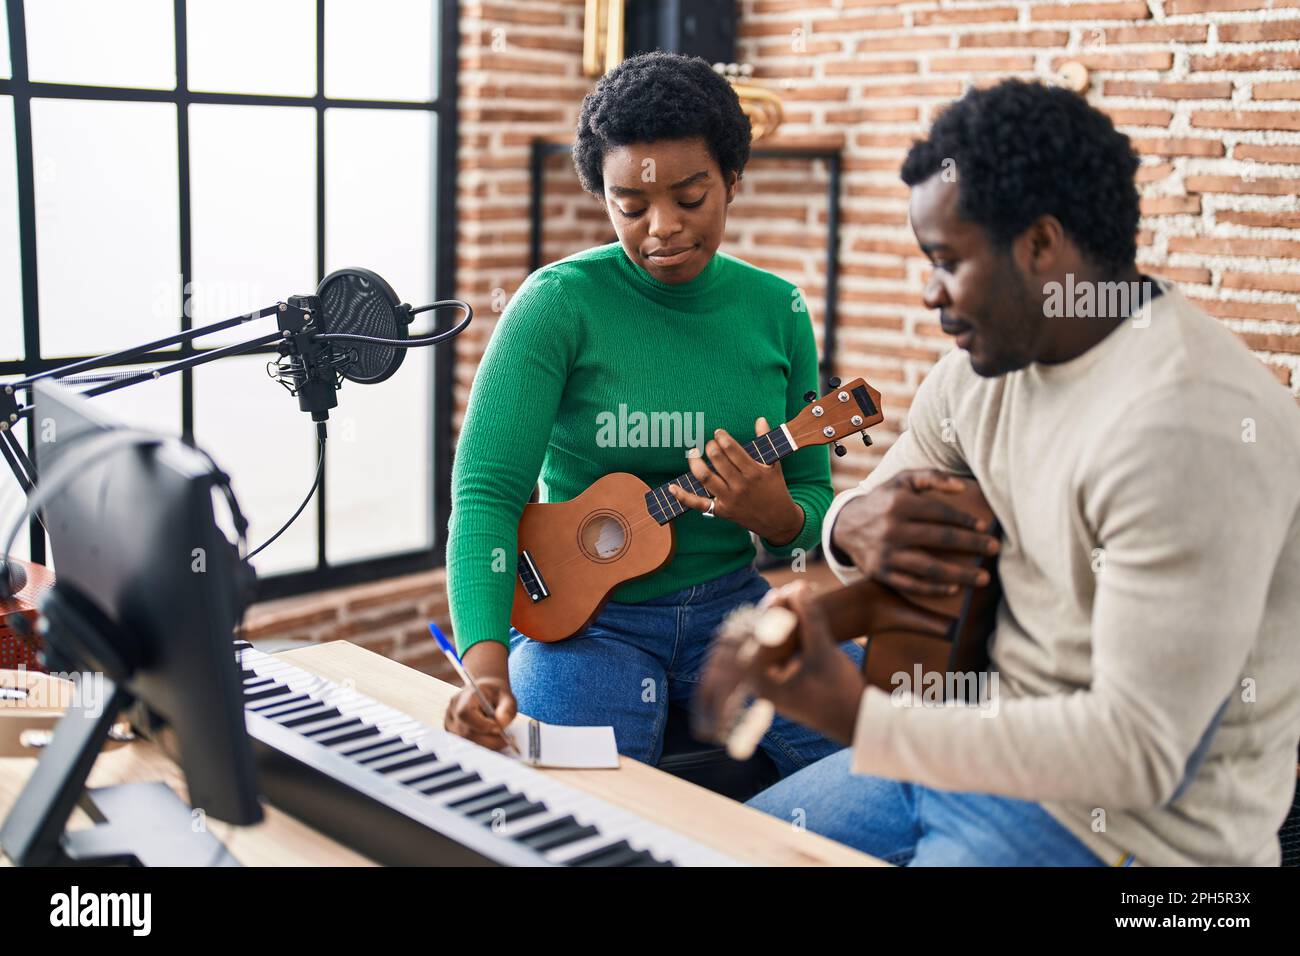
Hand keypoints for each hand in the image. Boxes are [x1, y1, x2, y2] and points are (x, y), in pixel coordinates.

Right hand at [443, 642, 517, 750]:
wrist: (485, 694)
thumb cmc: (496, 695)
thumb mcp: (507, 698)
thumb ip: (506, 709)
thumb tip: (500, 723)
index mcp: (464, 697)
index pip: (465, 714)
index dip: (482, 725)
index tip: (499, 728)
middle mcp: (452, 711)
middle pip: (465, 733)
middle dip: (488, 740)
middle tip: (505, 740)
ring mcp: (449, 724)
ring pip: (466, 743)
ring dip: (485, 743)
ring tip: (498, 736)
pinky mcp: (452, 734)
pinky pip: (466, 745)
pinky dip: (480, 745)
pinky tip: (489, 738)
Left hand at [668, 418, 803, 545]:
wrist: (777, 520)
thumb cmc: (775, 489)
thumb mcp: (774, 465)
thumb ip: (765, 441)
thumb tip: (760, 419)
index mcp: (754, 472)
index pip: (733, 450)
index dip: (722, 438)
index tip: (718, 433)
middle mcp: (740, 485)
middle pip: (717, 461)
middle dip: (710, 447)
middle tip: (709, 444)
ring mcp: (729, 499)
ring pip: (705, 478)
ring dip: (695, 463)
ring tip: (693, 453)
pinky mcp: (720, 511)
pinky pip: (698, 503)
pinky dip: (683, 496)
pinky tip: (672, 488)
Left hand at [699, 583, 865, 745]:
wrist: (858, 723)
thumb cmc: (841, 693)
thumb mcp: (825, 652)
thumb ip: (810, 619)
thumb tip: (798, 587)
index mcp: (762, 683)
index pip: (750, 640)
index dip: (764, 613)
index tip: (781, 593)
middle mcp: (758, 686)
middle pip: (745, 642)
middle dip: (761, 616)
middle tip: (782, 594)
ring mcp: (767, 685)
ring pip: (753, 648)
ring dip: (766, 625)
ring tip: (786, 602)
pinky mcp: (778, 682)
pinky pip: (764, 654)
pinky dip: (772, 636)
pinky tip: (790, 620)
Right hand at [830, 469, 998, 596]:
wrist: (845, 525)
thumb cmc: (884, 500)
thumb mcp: (902, 480)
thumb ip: (932, 477)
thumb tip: (963, 487)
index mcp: (898, 503)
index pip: (939, 513)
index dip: (965, 520)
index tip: (985, 527)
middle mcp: (891, 528)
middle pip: (940, 539)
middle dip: (971, 545)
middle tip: (995, 549)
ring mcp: (885, 553)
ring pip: (929, 566)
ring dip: (960, 574)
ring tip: (983, 578)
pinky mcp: (880, 572)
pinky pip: (911, 584)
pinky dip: (934, 588)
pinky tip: (954, 589)